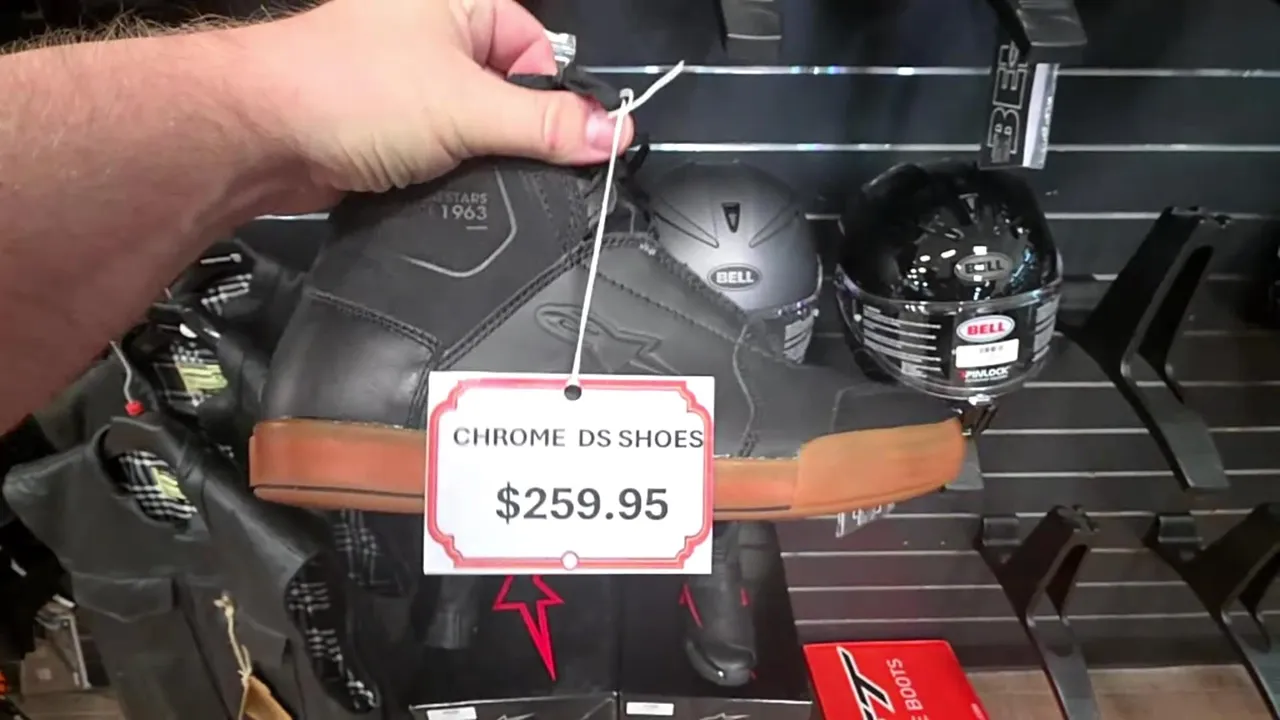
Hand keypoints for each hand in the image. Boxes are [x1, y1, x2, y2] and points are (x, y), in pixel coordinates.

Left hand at [239, 0, 633, 205]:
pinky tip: (433, 184)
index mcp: (460, 3)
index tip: (569, 141)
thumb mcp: (467, 108)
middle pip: (510, 96)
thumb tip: (609, 131)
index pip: (539, 51)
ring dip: (474, 160)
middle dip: (510, 136)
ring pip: (475, 132)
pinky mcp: (392, 131)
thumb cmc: (340, 88)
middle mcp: (434, 36)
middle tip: (497, 156)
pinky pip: (443, 157)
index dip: (553, 99)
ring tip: (452, 167)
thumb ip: (545, 125)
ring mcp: (410, 85)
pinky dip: (446, 177)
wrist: (259, 136)